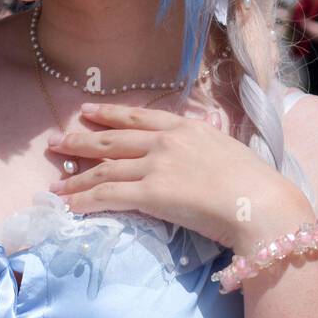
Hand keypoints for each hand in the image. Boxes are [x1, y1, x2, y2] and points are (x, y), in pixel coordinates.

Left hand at [46, 101, 314, 255]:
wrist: (261, 203)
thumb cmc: (254, 183)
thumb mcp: (227, 150)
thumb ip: (203, 148)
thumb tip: (195, 155)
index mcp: (186, 126)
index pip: (138, 116)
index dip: (109, 114)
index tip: (87, 113)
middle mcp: (166, 140)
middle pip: (112, 139)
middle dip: (80, 140)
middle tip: (55, 143)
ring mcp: (156, 164)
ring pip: (104, 169)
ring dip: (76, 178)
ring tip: (55, 185)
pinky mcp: (151, 193)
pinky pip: (108, 195)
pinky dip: (84, 200)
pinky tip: (69, 205)